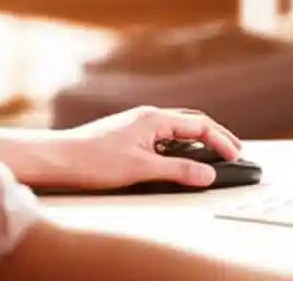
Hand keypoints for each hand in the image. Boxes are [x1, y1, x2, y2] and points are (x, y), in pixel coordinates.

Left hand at [49, 106, 242, 189]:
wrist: (57, 158)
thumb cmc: (92, 160)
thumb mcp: (142, 169)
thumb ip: (178, 171)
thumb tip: (207, 174)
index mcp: (155, 119)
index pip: (200, 126)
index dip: (221, 141)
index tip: (235, 155)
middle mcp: (149, 116)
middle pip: (193, 121)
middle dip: (216, 135)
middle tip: (234, 149)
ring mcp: (138, 124)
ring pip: (178, 126)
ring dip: (199, 138)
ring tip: (212, 152)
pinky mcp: (129, 134)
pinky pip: (164, 134)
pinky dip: (181, 143)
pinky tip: (179, 155)